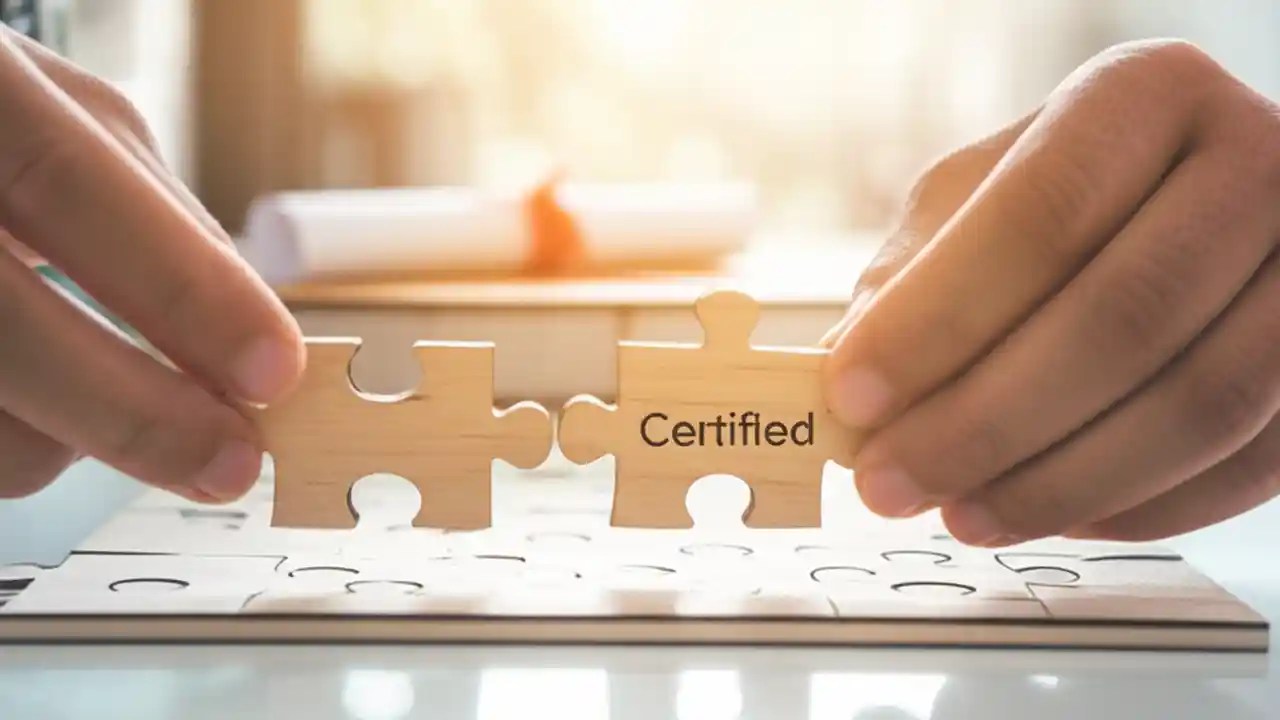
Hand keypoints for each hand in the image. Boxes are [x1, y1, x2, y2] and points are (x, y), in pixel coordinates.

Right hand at [0, 28, 302, 501]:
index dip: (179, 287)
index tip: (272, 371)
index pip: (70, 185)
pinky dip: (16, 438)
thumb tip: (247, 322)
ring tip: (79, 378)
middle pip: (11, 330)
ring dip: (65, 436)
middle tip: (230, 461)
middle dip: (140, 416)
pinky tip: (24, 388)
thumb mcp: (55, 112)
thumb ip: (148, 207)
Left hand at [823, 40, 1279, 544]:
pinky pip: (1248, 463)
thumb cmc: (1063, 196)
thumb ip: (915, 277)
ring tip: (958, 514)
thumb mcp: (975, 197)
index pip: (1040, 217)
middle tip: (888, 482)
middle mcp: (1252, 162)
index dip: (939, 320)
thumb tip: (849, 384)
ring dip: (1058, 482)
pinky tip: (1047, 515)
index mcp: (1144, 96)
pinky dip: (1137, 509)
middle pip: (1123, 318)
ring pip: (1199, 404)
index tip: (851, 397)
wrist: (1196, 204)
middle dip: (984, 422)